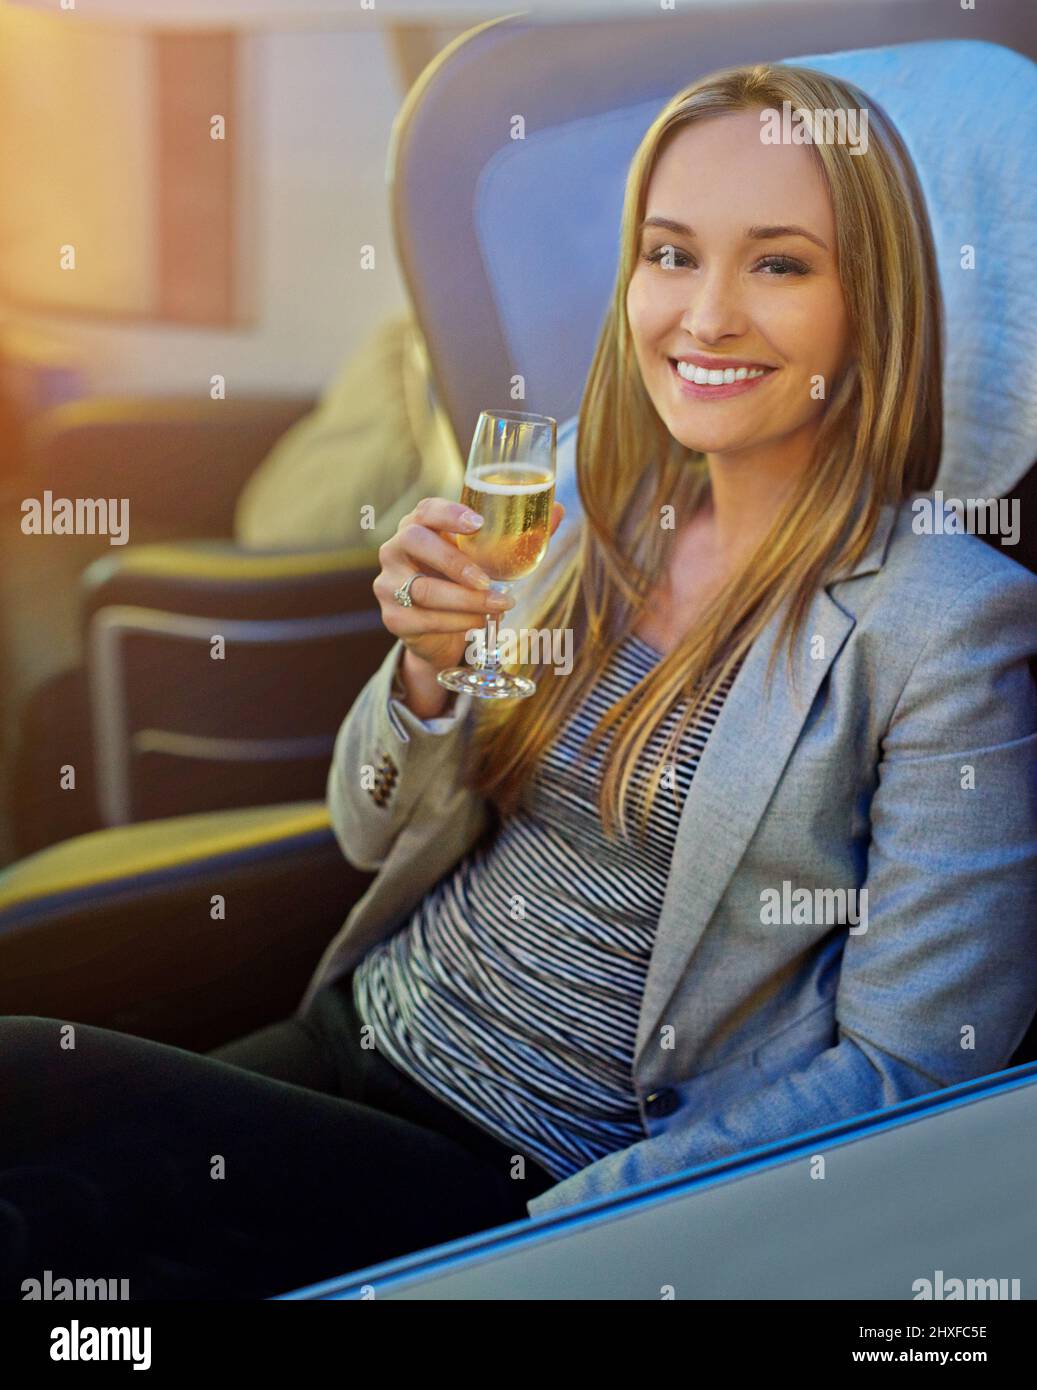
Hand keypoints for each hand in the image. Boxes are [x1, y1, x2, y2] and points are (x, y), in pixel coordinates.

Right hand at [373, 496, 565, 675]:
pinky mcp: (393, 618)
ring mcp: (388, 584)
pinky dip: (457, 623)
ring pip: (423, 589)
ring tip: (499, 606)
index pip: (425, 509)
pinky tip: (479, 624)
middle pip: (415, 542)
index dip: (449, 513)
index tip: (478, 523)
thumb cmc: (464, 583)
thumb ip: (519, 536)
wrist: (439, 634)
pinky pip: (424, 619)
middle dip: (454, 561)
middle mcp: (396, 549)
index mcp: (418, 526)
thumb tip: (560, 510)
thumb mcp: (486, 559)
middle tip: (488, 580)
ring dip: (465, 600)